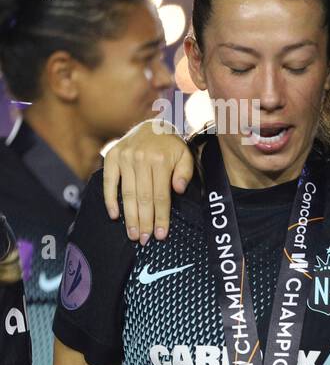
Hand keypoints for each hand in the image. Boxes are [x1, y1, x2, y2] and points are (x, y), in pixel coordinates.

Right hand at [103, 119, 192, 243]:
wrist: (153, 124)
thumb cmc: (172, 146)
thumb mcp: (186, 155)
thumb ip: (185, 173)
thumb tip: (178, 190)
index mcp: (161, 161)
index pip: (161, 196)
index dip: (161, 217)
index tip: (161, 235)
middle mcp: (141, 159)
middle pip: (143, 198)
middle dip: (144, 222)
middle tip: (144, 240)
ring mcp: (124, 158)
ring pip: (127, 194)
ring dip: (129, 216)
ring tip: (132, 234)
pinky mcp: (111, 157)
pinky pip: (109, 182)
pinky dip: (110, 200)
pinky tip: (114, 216)